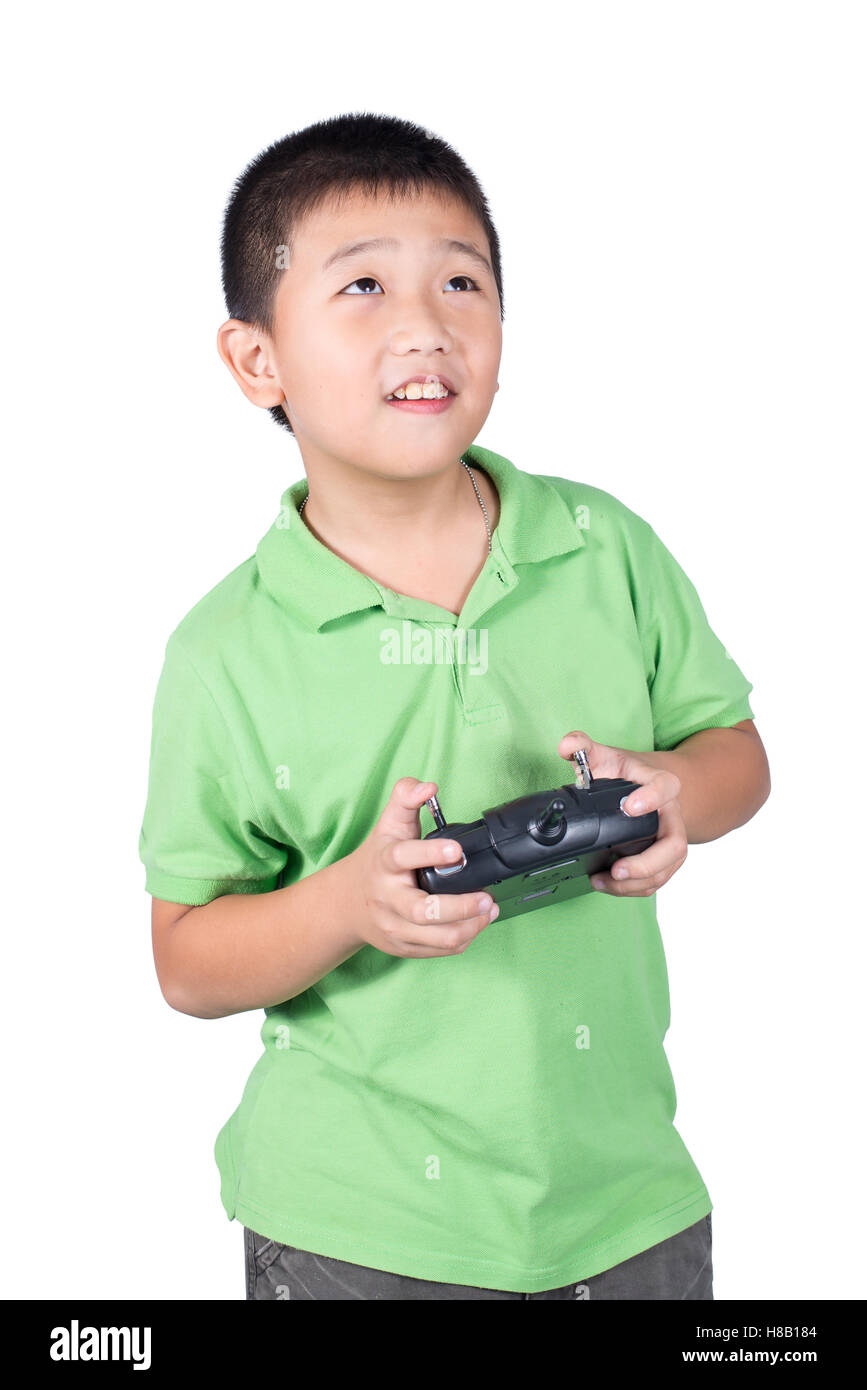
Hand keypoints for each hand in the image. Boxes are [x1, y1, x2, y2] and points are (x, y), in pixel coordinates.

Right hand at [351, 777, 499, 956]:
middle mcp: (387, 898)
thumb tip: (428, 785)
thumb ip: (405, 798)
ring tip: (489, 910)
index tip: (457, 850)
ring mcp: (393, 926)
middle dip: (460, 908)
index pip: (403, 857)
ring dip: (469, 927)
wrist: (346, 903)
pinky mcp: (402, 946)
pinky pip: (437, 950)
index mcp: (383, 863)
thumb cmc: (376, 861)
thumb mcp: (388, 825)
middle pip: (423, 911)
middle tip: (487, 897)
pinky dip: (462, 939)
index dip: (430, 853)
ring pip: (435, 937)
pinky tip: (478, 923)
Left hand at [557, 730, 687, 896]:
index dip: (652, 797)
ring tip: (605, 881)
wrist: (650, 787)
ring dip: (637, 881)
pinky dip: (634, 888)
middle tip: (618, 869)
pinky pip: (657, 879)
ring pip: (667, 868)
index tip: (630, 807)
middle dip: (647, 862)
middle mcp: (671, 815)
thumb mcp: (605, 755)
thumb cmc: (627, 774)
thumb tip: (565, 745)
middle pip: (675, 844)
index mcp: (660, 784)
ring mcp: (671, 839)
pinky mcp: (664, 859)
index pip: (666, 787)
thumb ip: (583, 747)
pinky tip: (608, 884)